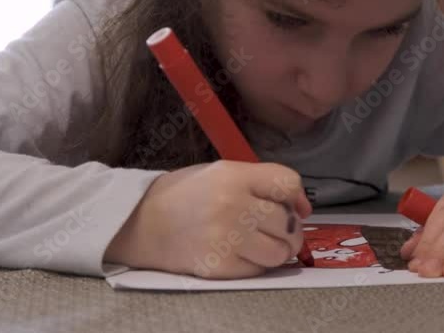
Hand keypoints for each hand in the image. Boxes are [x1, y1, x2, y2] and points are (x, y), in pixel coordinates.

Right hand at [106, 160, 312, 278]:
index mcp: (233, 176)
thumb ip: (261, 182)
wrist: (141, 222)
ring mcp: (227, 239)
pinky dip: (259, 264)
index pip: (287, 183)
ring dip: (279, 249)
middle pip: (287, 221)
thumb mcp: (221, 172)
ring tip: (265, 243)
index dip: (297, 196)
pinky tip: (244, 253)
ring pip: (280, 251)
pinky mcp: (220, 267)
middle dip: (290, 227)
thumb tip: (302, 207)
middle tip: (279, 228)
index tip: (295, 206)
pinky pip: (259, 270)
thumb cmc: (185, 195)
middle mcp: (233, 206)